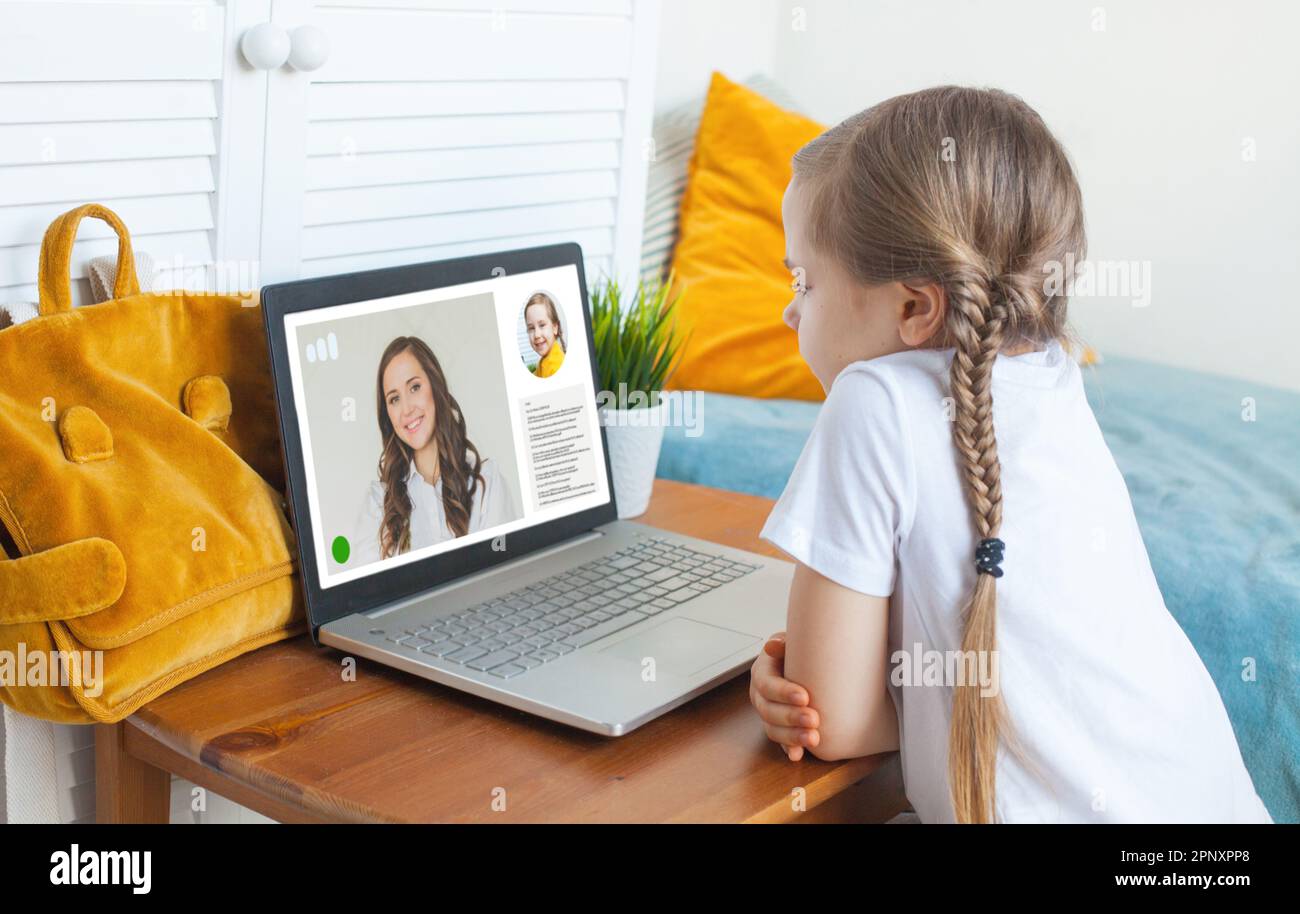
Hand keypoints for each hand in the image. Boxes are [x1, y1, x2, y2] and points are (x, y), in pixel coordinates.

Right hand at [749, 632, 819, 760]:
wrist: (808, 662)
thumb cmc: (801, 650)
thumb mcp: (793, 640)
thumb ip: (784, 643)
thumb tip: (773, 646)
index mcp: (763, 671)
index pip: (767, 683)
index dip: (783, 692)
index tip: (804, 696)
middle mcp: (761, 694)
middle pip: (768, 709)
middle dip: (790, 717)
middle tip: (813, 719)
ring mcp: (768, 712)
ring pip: (772, 729)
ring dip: (792, 736)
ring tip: (813, 738)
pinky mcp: (779, 727)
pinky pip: (780, 741)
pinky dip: (789, 749)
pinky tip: (797, 755)